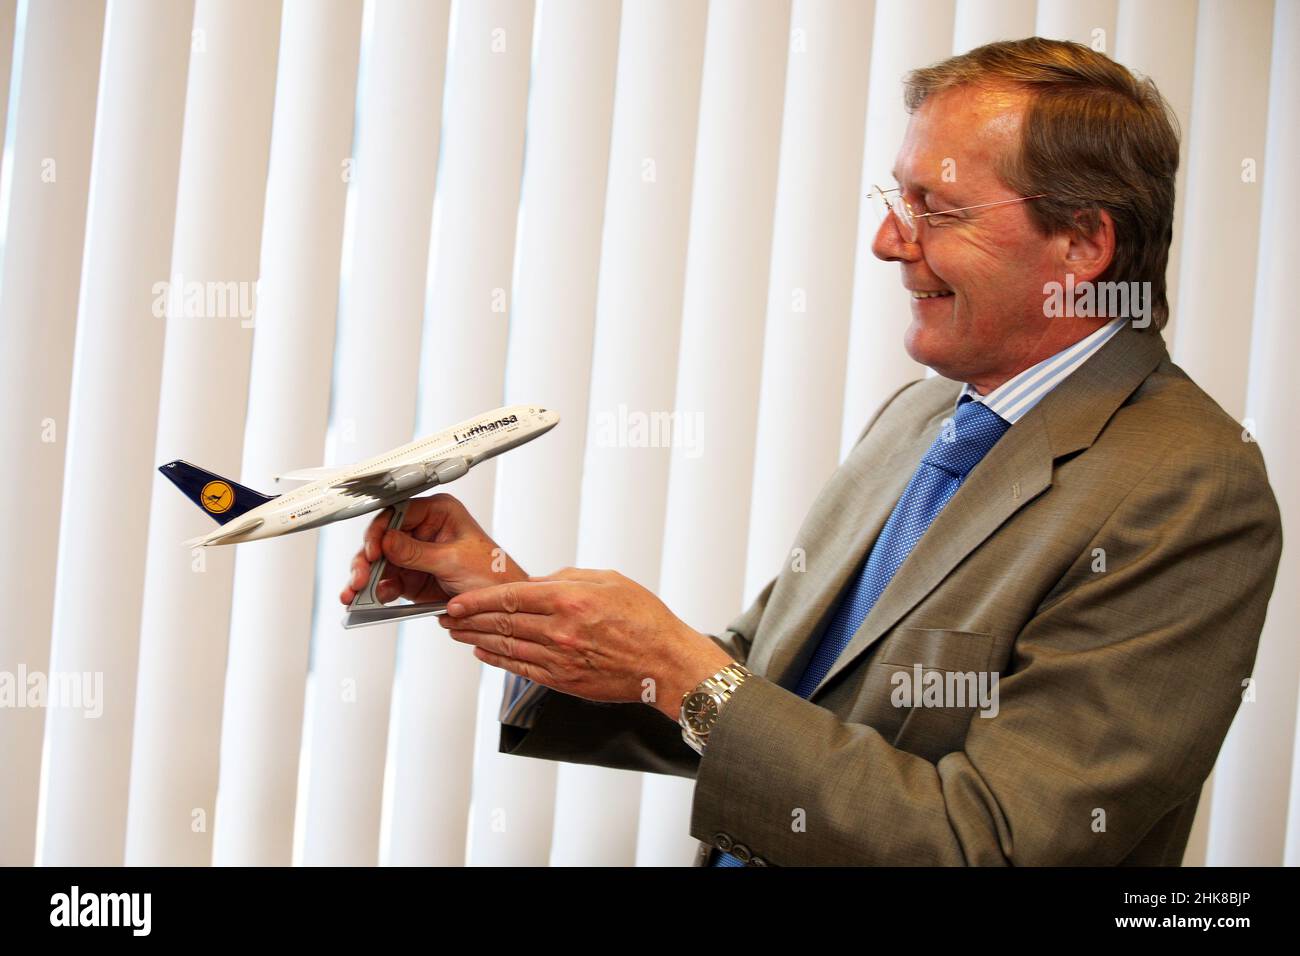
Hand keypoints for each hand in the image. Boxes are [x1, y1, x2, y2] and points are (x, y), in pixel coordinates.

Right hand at [339, 493, 526, 606]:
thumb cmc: (492, 574)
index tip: (372, 550)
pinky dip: (376, 592)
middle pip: (382, 538)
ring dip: (365, 578)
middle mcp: (423, 530)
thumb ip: (417, 552)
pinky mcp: (412, 578)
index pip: (397, 513)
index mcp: (438, 512)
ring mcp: (416, 555)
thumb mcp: (453, 561)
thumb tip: (386, 541)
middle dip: (367, 559)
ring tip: (354, 593)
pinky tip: (369, 600)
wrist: (502, 606)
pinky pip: (387, 582)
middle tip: (359, 578)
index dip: (380, 530)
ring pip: (379, 563)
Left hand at [438, 568, 733, 720]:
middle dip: (468, 620)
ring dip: (476, 640)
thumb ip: (568, 578)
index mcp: (570, 599)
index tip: (456, 601)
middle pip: (501, 623)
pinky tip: (484, 653)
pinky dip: (497, 660)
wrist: (667, 663)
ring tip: (457, 634)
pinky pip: (521, 669)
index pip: (510, 596)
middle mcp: (560, 630)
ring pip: (506, 647)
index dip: (477, 600)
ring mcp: (560, 659)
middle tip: (447, 616)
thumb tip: (536, 582)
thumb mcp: (609, 580)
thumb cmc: (646, 619)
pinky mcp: (564, 681)